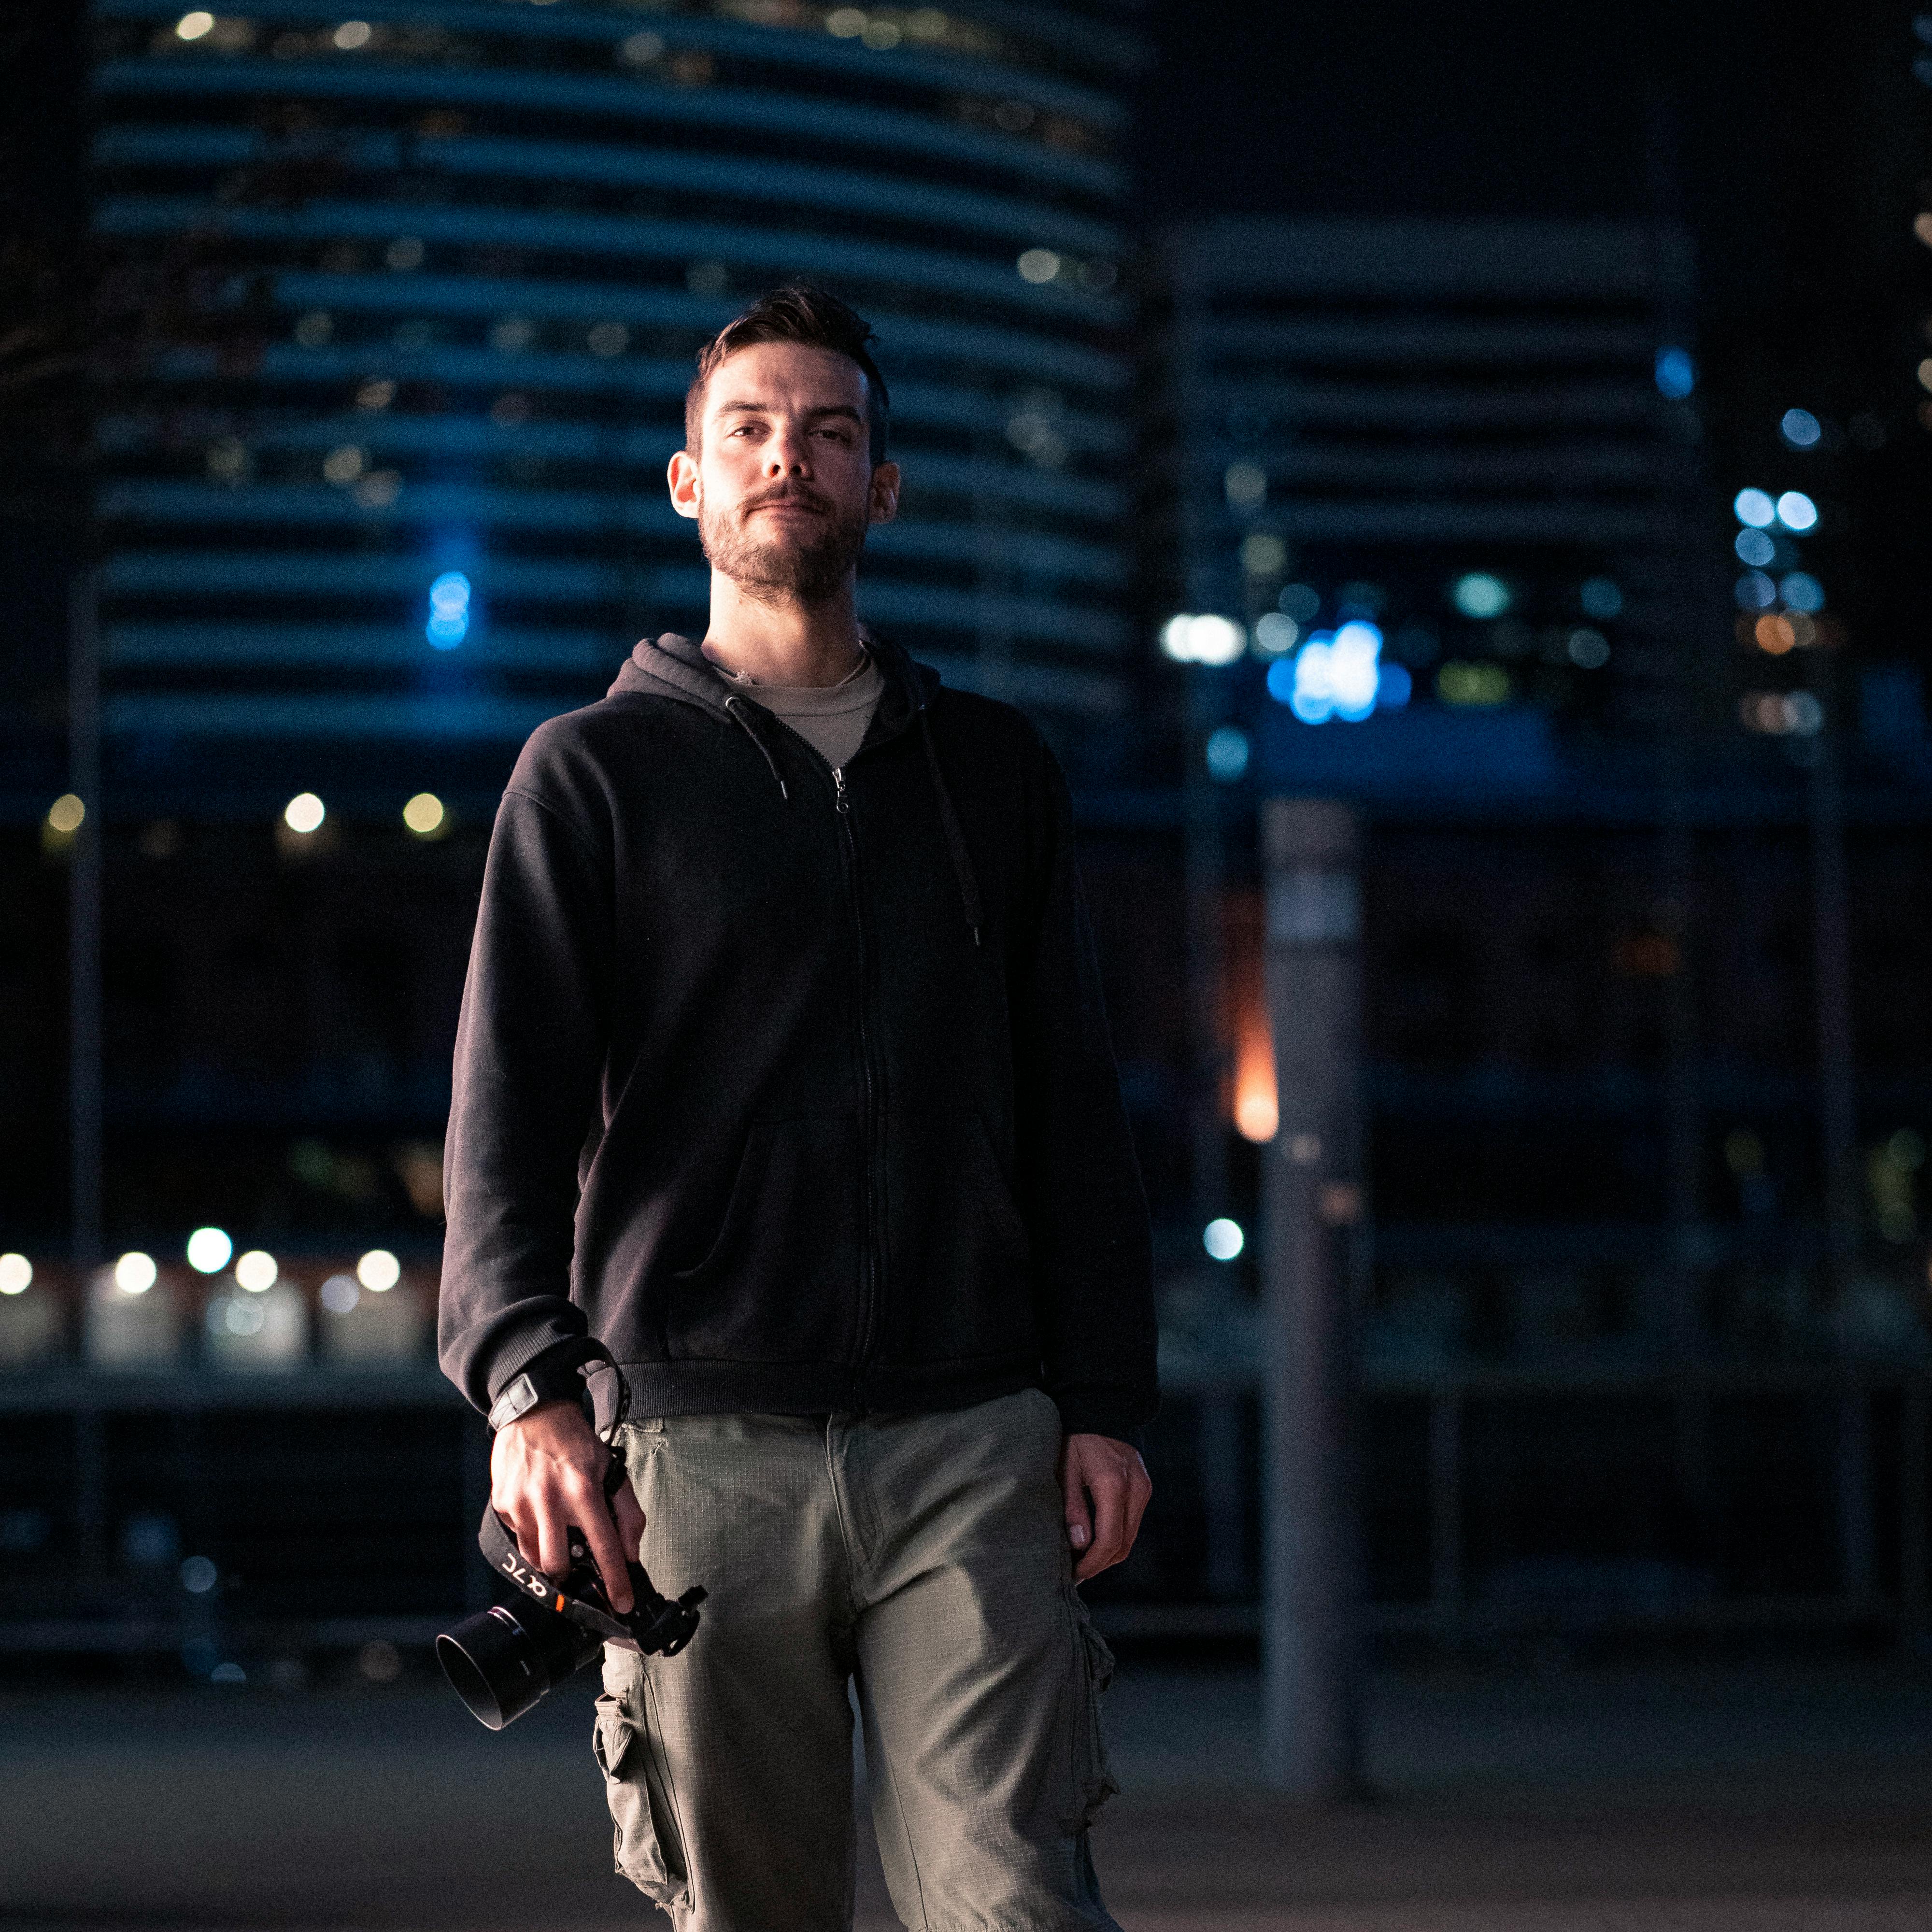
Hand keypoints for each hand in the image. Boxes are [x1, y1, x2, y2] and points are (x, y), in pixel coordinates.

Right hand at [490, 1399, 646, 1613]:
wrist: (535, 1414)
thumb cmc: (575, 1444)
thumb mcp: (611, 1468)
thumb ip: (628, 1512)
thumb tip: (631, 1552)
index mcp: (584, 1491)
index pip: (604, 1547)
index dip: (615, 1581)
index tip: (622, 1604)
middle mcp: (551, 1500)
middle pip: (557, 1565)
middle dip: (567, 1575)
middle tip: (574, 1566)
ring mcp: (522, 1503)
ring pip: (533, 1556)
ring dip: (547, 1554)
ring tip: (555, 1529)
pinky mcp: (503, 1504)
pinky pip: (517, 1537)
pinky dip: (529, 1533)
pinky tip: (537, 1510)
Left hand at [1058, 1432, 1152, 1583]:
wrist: (1099, 1411)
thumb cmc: (1074, 1439)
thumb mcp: (1065, 1470)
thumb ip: (1072, 1508)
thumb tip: (1080, 1545)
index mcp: (1114, 1484)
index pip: (1109, 1539)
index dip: (1093, 1563)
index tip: (1074, 1575)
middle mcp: (1136, 1488)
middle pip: (1123, 1543)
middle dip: (1100, 1563)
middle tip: (1075, 1573)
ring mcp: (1144, 1488)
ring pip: (1130, 1536)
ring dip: (1108, 1553)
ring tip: (1082, 1561)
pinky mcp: (1144, 1488)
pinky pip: (1131, 1522)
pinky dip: (1115, 1537)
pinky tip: (1094, 1541)